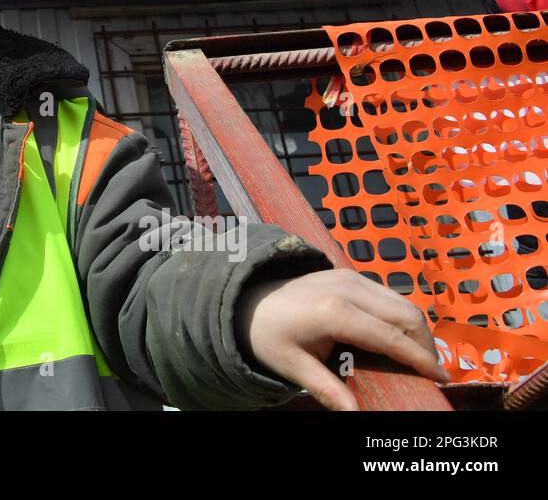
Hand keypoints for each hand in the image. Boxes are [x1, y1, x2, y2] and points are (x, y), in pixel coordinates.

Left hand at [236, 267, 448, 410]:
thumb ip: (327, 390)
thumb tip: (355, 416)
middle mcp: (347, 289)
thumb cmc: (269, 336)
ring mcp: (349, 277)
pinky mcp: (349, 275)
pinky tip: (401, 338)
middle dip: (426, 345)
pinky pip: (388, 295)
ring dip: (418, 329)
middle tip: (433, 372)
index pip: (391, 337)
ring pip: (401, 302)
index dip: (420, 359)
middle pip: (405, 315)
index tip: (442, 378)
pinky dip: (402, 316)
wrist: (248, 301)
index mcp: (334, 312)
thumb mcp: (293, 367)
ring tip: (422, 358)